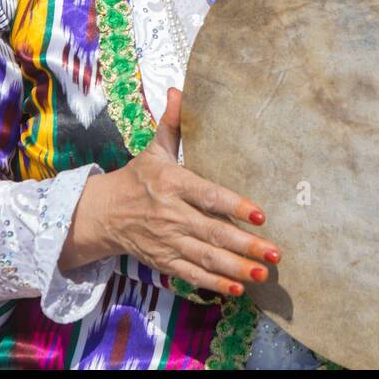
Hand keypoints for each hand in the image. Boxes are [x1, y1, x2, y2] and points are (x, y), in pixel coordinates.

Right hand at [61, 88, 281, 296]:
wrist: (103, 214)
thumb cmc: (137, 179)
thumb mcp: (153, 150)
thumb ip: (172, 124)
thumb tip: (179, 90)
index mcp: (172, 184)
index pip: (207, 196)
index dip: (234, 205)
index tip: (260, 214)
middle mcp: (171, 214)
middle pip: (213, 232)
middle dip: (246, 244)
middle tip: (276, 251)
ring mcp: (168, 241)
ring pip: (206, 257)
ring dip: (236, 267)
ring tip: (264, 272)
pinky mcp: (164, 261)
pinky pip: (193, 275)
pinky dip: (215, 283)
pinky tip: (239, 288)